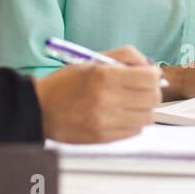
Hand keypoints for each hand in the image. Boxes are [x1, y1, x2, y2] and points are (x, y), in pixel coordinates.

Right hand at [34, 46, 162, 142]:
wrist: (40, 109)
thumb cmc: (65, 83)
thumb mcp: (92, 60)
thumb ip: (124, 56)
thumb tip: (149, 65)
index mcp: (104, 76)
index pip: (149, 78)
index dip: (154, 75)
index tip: (149, 74)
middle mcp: (107, 99)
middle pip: (152, 98)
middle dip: (151, 91)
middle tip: (141, 88)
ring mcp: (106, 121)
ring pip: (147, 117)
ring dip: (143, 108)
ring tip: (130, 103)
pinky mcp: (104, 137)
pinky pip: (135, 131)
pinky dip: (133, 122)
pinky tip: (120, 114)